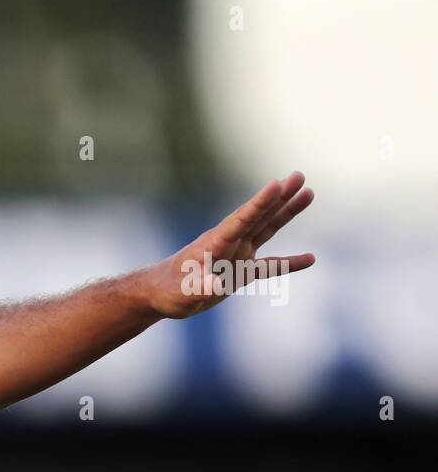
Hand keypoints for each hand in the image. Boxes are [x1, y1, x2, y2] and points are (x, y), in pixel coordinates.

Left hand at [137, 171, 315, 318]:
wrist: (161, 295)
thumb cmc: (168, 289)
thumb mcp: (183, 291)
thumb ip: (201, 285)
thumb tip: (217, 283)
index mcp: (215, 243)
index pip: (241, 220)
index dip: (259, 203)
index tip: (277, 184)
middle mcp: (229, 243)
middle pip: (259, 216)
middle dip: (280, 197)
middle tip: (300, 176)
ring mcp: (237, 254)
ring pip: (267, 230)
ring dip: (286, 213)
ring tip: (308, 193)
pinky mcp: (240, 271)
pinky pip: (270, 265)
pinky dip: (289, 263)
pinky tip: (310, 259)